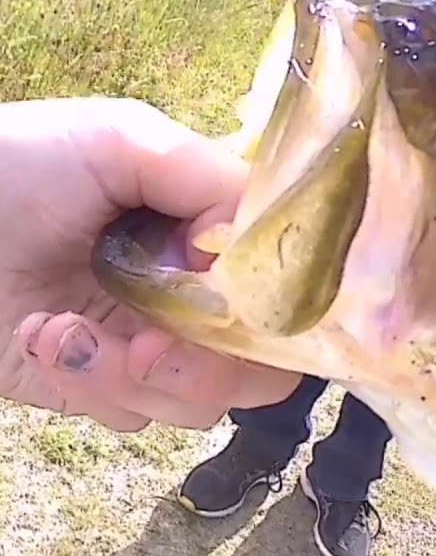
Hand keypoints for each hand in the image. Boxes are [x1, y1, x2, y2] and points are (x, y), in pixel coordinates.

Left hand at [0, 97, 300, 430]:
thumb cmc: (13, 162)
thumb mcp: (123, 138)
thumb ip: (211, 178)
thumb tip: (257, 243)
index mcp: (211, 232)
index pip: (289, 288)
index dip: (276, 309)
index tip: (226, 300)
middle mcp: (191, 293)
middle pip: (262, 366)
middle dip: (214, 367)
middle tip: (149, 348)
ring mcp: (145, 345)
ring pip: (202, 403)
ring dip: (138, 378)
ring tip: (67, 333)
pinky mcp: (93, 386)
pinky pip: (133, 416)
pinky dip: (88, 384)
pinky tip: (41, 337)